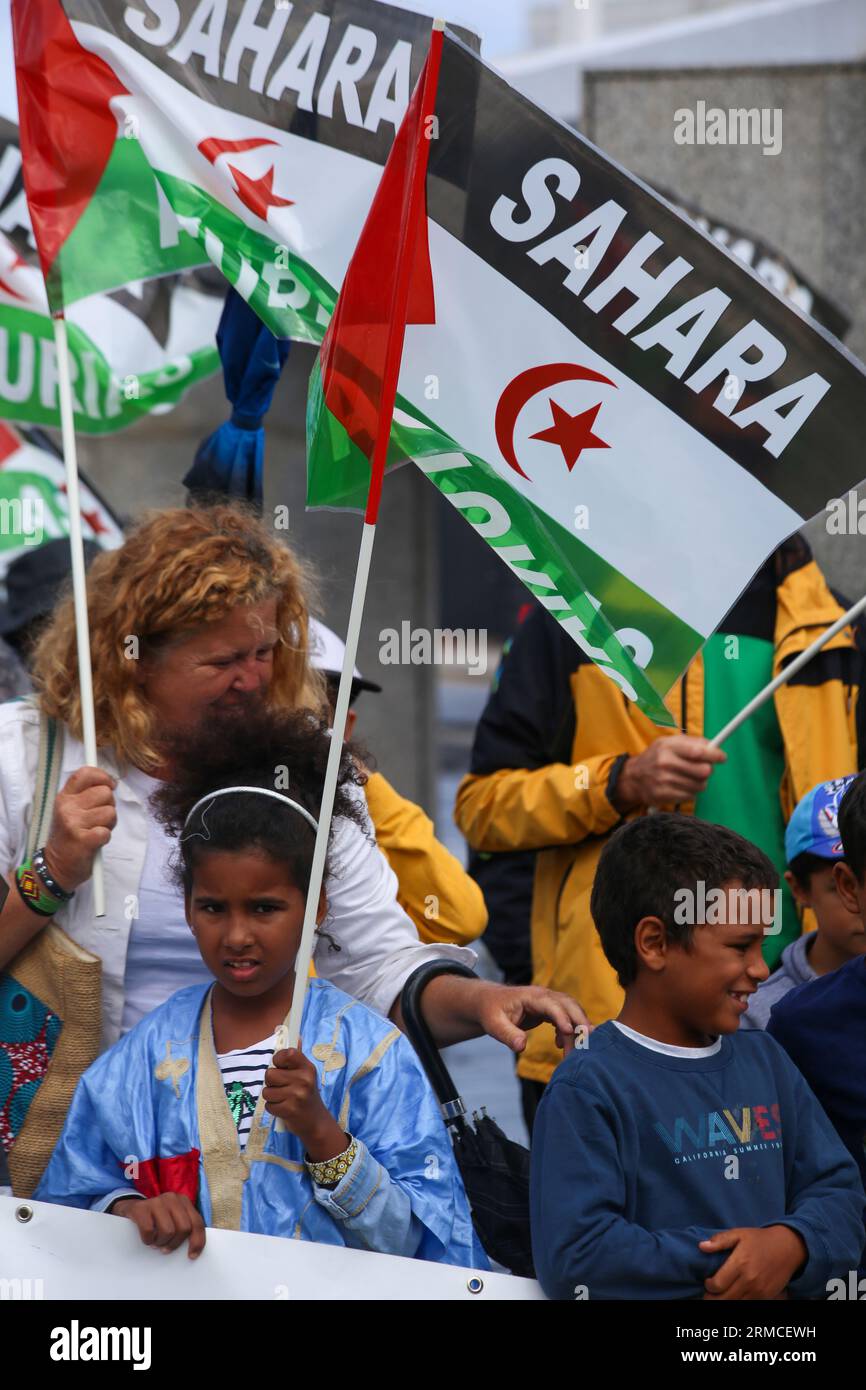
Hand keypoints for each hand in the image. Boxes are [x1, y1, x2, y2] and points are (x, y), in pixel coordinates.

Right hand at [43, 766, 117, 891]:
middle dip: (109, 805)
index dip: (102, 776)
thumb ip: (86, 795)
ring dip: (109, 823)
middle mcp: (67, 807)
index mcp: (64, 797)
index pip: (85, 773)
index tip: (110, 785)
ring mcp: (74, 823)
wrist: (57, 866)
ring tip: (96, 830)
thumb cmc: (70, 836)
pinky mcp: (83, 840)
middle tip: (98, 819)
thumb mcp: (70, 810)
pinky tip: (94, 842)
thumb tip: (111, 783)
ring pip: (110, 812)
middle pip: (105, 792)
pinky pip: (107, 831)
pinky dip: (105, 838)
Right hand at [111, 1194, 204, 1259]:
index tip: (191, 1256)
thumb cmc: (156, 1218)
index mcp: (183, 1201)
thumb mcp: (172, 1219)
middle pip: (184, 1228)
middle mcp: (172, 1198)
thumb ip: (183, 1227)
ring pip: (168, 1231)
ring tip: (156, 1242)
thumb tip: (193, 1251)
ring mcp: (156, 1201)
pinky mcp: (141, 1208)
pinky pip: (149, 1231)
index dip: (197, 1241)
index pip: (197, 1223)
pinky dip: (148, 1240)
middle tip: (166, 1248)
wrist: (130, 1208)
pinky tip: (147, 1238)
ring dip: (161, 1242)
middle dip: (175, 1243)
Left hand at [263, 1041, 345, 1158]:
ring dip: (272, 1097)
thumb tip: (296, 1036)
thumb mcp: (306, 1075)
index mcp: (307, 1067)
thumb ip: (297, 1057)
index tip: (280, 1067)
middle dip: (272, 1083)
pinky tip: (284, 1109)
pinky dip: (273, 1108)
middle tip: (283, 1088)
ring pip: (267, 1091)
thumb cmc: (307, 1095)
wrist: (316, 1122)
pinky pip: (269, 1105)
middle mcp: (304, 1079)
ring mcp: (297, 1095)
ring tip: (284, 1099)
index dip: (278, 1060)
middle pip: (270, 1074)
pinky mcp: (289, 1109)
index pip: (287, 1053)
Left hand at [474, 982, 590, 1055]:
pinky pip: (567, 1017)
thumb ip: (507, 1035)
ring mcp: (548, 1001)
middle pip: (569, 1005)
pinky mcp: (550, 1010)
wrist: (489, 1003)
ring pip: (571, 1010)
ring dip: (578, 1027)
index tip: (570, 1032)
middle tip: (588, 1041)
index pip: (551, 1005)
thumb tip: (521, 1046)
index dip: (562, 1017)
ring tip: (578, 1049)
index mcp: (531, 996)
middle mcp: (544, 996)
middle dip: (580, 1021)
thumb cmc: (491, 1012)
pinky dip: (570, 1030)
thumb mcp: (494, 1024)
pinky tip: (561, 1045)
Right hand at [614, 735, 725, 811]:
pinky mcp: (664, 795)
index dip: (714, 755)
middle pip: (703, 771)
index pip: (698, 752)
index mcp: (667, 747)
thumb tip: (714, 747)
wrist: (634, 777)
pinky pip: (691, 796)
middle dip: (708, 770)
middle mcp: (665, 763)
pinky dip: (690, 792)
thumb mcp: (669, 743)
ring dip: (699, 782)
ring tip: (689, 777)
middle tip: (703, 768)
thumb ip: (692, 742)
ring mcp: (664, 781)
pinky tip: (681, 786)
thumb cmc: (657, 757)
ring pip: (699, 785)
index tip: (722, 757)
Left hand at [699, 1225, 806, 1299]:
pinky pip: (748, 1305)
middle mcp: (749, 1279)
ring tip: (720, 1295)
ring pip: (735, 1304)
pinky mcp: (766, 1296)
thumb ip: (720, 1240)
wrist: (788, 1248)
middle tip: (710, 1294)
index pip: (717, 1284)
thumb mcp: (739, 1234)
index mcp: (740, 1263)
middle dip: (713, 1298)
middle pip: (724, 1298)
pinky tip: (734, 1296)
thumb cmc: (760, 1240)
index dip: (708, 1286)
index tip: (707, 1282)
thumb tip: (702, 1246)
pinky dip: (739, 1302)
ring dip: (725, 1301)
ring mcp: (759, 1290)